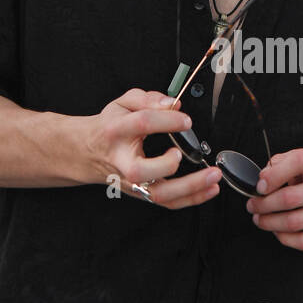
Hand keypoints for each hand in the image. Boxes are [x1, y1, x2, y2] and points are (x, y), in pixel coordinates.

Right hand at [82, 89, 222, 208]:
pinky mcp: (142, 193)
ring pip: (158, 194)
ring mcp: (132, 181)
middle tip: (185, 152)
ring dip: (190, 188)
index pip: (142, 123)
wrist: (88, 152)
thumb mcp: (122, 104)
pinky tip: (210, 189)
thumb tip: (173, 104)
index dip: (166, 120)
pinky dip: (192, 198)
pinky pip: (168, 202)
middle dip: (167, 165)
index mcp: (116, 132)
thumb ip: (147, 99)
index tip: (185, 119)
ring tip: (214, 177)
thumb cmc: (109, 127)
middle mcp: (122, 161)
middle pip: (141, 171)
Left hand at [245, 146, 302, 249]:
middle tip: (253, 205)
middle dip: (263, 204)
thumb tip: (264, 178)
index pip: (296, 163)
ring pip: (293, 222)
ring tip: (260, 219)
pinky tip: (278, 232)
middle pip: (289, 198)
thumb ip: (288, 160)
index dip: (272, 176)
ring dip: (269, 223)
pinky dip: (285, 238)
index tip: (259, 186)